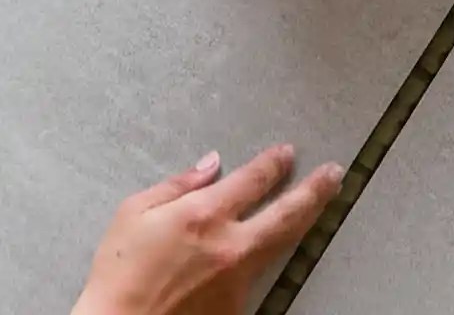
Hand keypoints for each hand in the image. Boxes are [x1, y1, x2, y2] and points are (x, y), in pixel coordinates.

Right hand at [71, 145, 343, 314]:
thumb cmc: (119, 270)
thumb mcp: (133, 211)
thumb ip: (177, 185)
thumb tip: (210, 165)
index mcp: (203, 214)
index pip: (252, 180)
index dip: (273, 164)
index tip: (287, 153)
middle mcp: (230, 244)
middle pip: (287, 212)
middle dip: (314, 189)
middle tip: (334, 174)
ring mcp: (240, 277)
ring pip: (284, 243)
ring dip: (306, 218)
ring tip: (321, 202)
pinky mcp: (239, 304)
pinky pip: (258, 272)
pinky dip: (265, 253)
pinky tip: (268, 245)